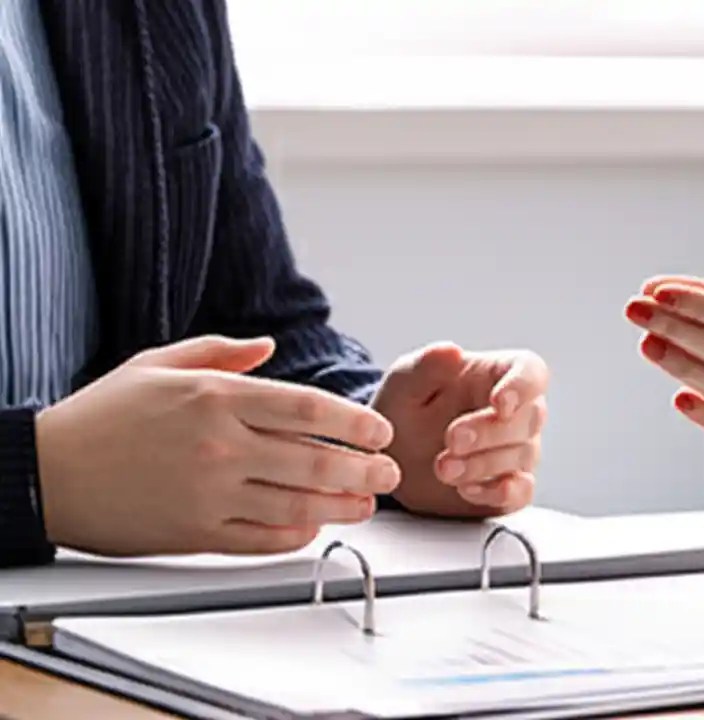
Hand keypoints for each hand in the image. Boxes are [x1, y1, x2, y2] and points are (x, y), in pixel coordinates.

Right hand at [37, 336, 398, 556]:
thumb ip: (221, 353)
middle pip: (316, 459)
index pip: (309, 408)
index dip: (355, 422)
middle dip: (365, 469)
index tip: (379, 432)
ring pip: (298, 503)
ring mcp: (210, 492)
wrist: (47, 472)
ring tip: (367, 502)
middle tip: (389, 472)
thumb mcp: (160, 364)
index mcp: (216, 397)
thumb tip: (269, 346)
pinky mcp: (196, 533)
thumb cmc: (103, 415)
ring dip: (344, 505)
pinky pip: (264, 538)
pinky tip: (316, 525)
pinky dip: (297, 534)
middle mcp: (220, 445)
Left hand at [373, 344, 547, 517]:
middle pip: (529, 418)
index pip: (530, 372)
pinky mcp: (507, 486)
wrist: (391, 459)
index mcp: (495, 375)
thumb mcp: (404, 383)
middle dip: (490, 431)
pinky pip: (521, 492)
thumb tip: (451, 351)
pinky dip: (498, 493)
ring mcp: (514, 451)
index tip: (499, 403)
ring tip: (442, 467)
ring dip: (483, 464)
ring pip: (523, 455)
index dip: (523, 387)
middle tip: (452, 440)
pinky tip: (466, 489)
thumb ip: (426, 366)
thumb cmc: (405, 410)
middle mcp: (514, 412)